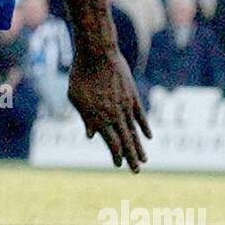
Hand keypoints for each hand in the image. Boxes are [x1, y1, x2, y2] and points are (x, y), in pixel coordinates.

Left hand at [67, 49, 150, 171]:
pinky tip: (149, 136)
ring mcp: (125, 106)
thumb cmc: (80, 74)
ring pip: (135, 131)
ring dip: (140, 147)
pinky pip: (140, 115)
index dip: (116, 155)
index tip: (119, 165)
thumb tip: (90, 135)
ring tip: (145, 160)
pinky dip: (145, 126)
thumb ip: (85, 117)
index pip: (111, 143)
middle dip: (131, 158)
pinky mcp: (132, 96)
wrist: (97, 53)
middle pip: (126, 142)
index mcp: (98, 118)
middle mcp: (114, 115)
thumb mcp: (75, 97)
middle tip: (136, 171)